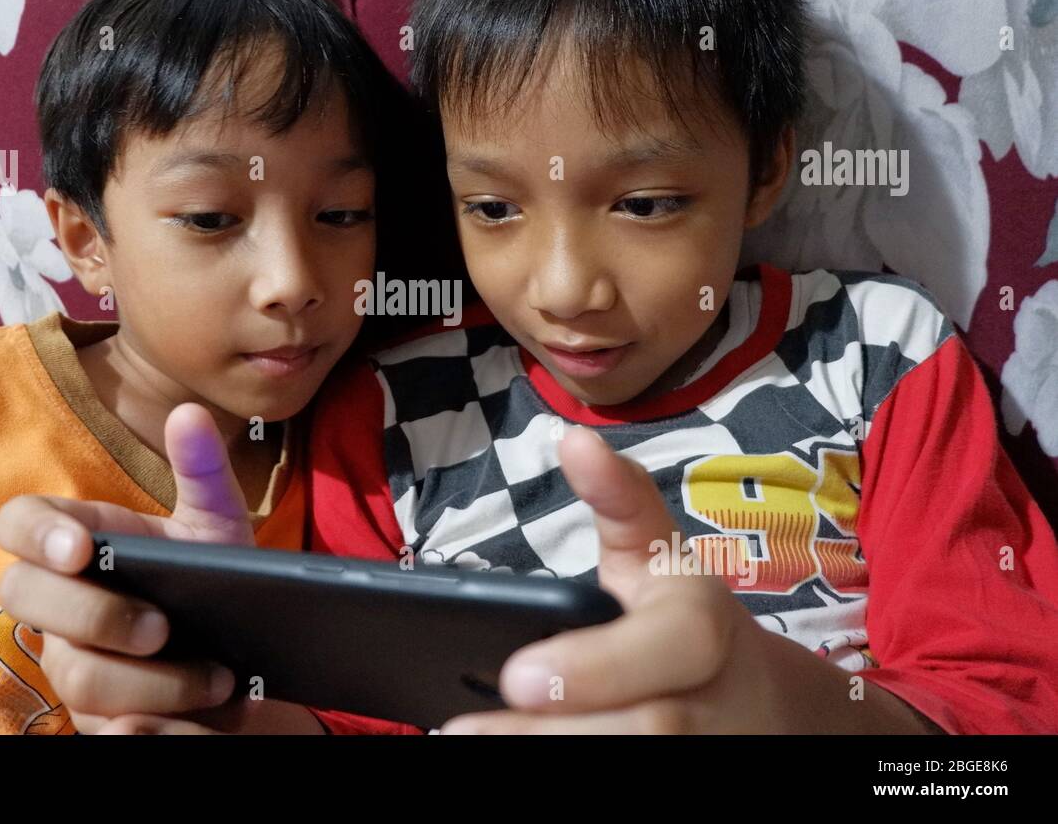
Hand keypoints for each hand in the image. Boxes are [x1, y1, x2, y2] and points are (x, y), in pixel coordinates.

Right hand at [0, 403, 259, 733]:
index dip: (34, 533)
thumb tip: (189, 414)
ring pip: (74, 675)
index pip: (19, 524)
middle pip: (23, 600)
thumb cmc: (217, 582)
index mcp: (82, 545)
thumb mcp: (218, 527)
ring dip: (151, 682)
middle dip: (94, 615)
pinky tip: (196, 720)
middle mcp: (63, 605)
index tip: (80, 547)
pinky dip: (153, 727)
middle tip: (161, 627)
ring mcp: (73, 663)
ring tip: (214, 678)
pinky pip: (106, 731)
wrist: (249, 662)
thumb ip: (203, 472)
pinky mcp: (97, 721)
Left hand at [439, 427, 934, 733]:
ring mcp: (711, 754)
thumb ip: (618, 501)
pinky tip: (504, 769)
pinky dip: (565, 782)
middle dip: (551, 732)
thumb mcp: (659, 558)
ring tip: (471, 746)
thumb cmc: (683, 623)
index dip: (595, 668)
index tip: (515, 675)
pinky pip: (633, 792)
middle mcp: (716, 701)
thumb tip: (573, 438)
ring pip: (636, 765)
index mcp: (705, 628)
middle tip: (462, 727)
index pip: (671, 648)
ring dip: (547, 761)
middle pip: (648, 730)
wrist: (764, 711)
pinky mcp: (694, 781)